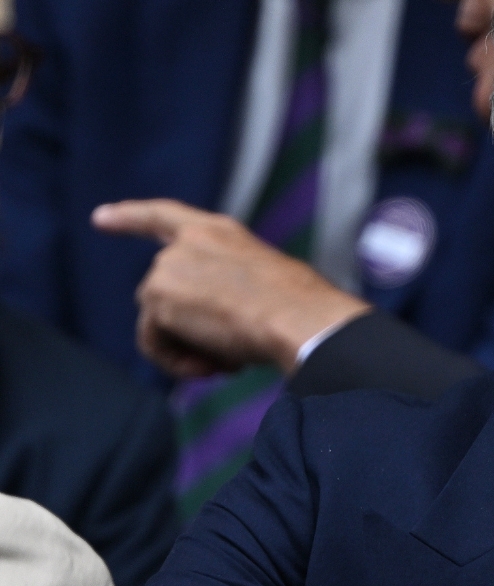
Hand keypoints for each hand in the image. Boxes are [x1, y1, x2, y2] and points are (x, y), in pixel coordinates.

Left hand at [92, 199, 370, 376]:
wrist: (300, 319)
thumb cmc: (301, 308)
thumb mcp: (262, 283)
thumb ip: (227, 288)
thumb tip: (213, 326)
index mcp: (218, 232)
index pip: (164, 217)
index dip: (130, 217)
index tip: (100, 219)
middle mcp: (186, 243)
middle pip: (161, 293)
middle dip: (188, 331)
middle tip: (232, 356)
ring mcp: (168, 267)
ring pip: (157, 322)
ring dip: (189, 349)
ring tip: (229, 362)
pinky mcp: (158, 296)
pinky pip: (153, 343)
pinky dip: (178, 362)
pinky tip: (212, 368)